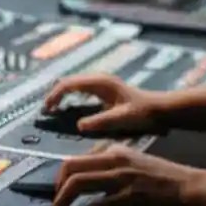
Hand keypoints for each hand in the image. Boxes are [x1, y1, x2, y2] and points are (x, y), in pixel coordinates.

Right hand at [43, 74, 166, 133]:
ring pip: (73, 84)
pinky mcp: (103, 89)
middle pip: (68, 81)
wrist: (159, 109)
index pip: (69, 84)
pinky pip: (80, 89)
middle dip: (54, 94)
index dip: (55, 95)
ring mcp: (101, 83)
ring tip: (53, 109)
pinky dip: (70, 96)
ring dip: (61, 94)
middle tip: (46, 111)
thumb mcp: (121, 119)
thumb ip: (100, 122)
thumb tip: (79, 126)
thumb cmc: (142, 113)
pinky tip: (68, 108)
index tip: (48, 110)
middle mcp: (99, 79)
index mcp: (100, 83)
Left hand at [52, 142, 199, 205]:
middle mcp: (114, 160)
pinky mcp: (128, 198)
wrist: (189, 190)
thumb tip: (94, 175)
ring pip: (78, 182)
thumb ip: (115, 166)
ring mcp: (120, 179)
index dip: (64, 174)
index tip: (62, 187)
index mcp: (116, 151)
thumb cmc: (166, 177)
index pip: (79, 157)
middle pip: (71, 166)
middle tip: (57, 200)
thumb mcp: (137, 162)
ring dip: (64, 198)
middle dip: (58, 185)